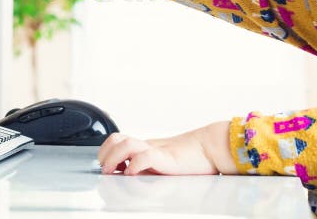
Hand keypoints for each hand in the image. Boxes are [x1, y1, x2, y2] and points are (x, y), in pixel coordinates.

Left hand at [97, 121, 237, 175]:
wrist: (212, 147)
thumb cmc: (192, 157)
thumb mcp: (164, 162)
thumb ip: (148, 166)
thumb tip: (129, 176)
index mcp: (145, 147)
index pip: (117, 141)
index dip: (106, 152)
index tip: (105, 167)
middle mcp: (148, 146)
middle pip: (116, 138)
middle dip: (104, 154)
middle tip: (105, 169)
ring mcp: (157, 150)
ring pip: (126, 144)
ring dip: (113, 158)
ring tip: (112, 171)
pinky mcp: (167, 158)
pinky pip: (145, 157)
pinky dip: (134, 164)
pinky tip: (133, 172)